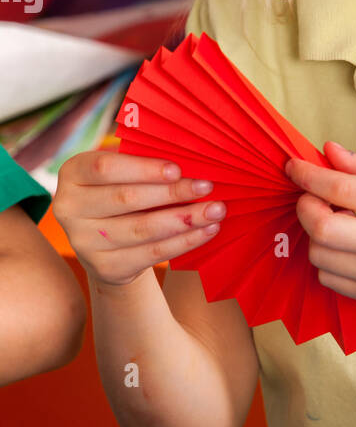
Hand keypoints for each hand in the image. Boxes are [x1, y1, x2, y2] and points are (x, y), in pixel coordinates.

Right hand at [53, 149, 225, 286]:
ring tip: (216, 211)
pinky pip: (151, 254)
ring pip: (142, 229)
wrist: (107, 243)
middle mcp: (69, 208)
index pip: (105, 168)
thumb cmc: (122, 193)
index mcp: (72, 174)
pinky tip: (207, 231)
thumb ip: (143, 162)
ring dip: (185, 220)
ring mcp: (83, 241)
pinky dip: (184, 242)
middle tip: (208, 187)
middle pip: (126, 199)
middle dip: (172, 193)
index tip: (178, 169)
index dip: (143, 168)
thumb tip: (192, 159)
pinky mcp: (104, 267)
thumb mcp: (122, 173)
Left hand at [286, 140, 355, 322]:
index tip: (294, 165)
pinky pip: (331, 279)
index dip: (307, 175)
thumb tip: (330, 151)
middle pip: (321, 229)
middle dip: (305, 208)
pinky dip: (329, 259)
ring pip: (319, 257)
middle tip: (314, 196)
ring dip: (317, 235)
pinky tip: (350, 246)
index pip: (339, 190)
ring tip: (340, 221)